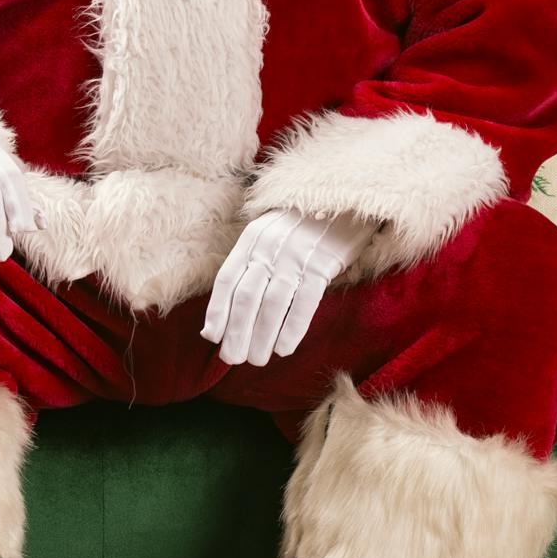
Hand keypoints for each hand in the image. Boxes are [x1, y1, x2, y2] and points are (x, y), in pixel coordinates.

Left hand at [199, 208, 380, 366]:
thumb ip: (250, 265)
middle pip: (247, 297)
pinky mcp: (323, 264)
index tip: (212, 338)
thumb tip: (230, 300)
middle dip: (237, 332)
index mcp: (252, 239)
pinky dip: (292, 328)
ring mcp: (296, 255)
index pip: (228, 280)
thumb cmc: (302, 226)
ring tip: (256, 359)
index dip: (217, 310)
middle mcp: (270, 247)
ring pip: (273, 303)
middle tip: (232, 358)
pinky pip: (304, 302)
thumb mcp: (270, 234)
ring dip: (262, 336)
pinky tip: (284, 348)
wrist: (344, 198)